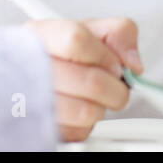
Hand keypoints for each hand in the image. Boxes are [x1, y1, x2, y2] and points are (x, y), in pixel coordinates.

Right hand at [25, 17, 143, 142]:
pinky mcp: (38, 128)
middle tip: (115, 86)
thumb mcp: (96, 30)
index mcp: (42, 35)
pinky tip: (78, 109)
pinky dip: (86, 124)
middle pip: (91, 81)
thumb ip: (120, 34)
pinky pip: (76, 132)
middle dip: (115, 87)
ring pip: (85, 112)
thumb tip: (132, 65)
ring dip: (101, 107)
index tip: (117, 66)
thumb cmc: (65, 52)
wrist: (39, 74)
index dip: (105, 56)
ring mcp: (29, 100)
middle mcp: (30, 66)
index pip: (76, 40)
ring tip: (94, 98)